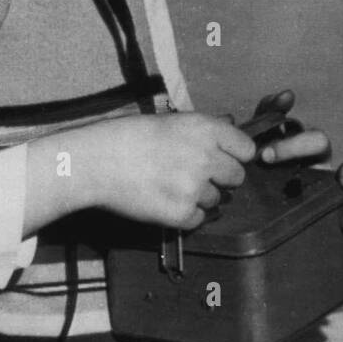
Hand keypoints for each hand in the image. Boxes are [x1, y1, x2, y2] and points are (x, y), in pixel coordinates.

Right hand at [80, 112, 255, 229]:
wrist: (95, 162)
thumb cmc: (129, 136)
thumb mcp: (172, 122)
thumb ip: (204, 131)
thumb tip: (230, 133)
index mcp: (206, 130)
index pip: (247, 149)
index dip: (236, 155)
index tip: (223, 158)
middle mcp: (207, 158)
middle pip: (237, 177)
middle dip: (221, 178)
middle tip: (196, 176)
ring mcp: (195, 187)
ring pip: (217, 200)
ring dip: (200, 197)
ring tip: (171, 187)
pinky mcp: (181, 213)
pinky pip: (198, 219)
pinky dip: (185, 216)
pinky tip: (165, 202)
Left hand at [251, 88, 342, 271]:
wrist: (244, 213)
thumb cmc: (260, 174)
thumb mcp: (259, 144)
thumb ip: (267, 116)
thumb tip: (286, 95)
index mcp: (309, 159)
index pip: (316, 143)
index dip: (298, 145)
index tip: (267, 155)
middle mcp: (326, 184)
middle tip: (340, 176)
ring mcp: (330, 212)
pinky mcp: (325, 241)